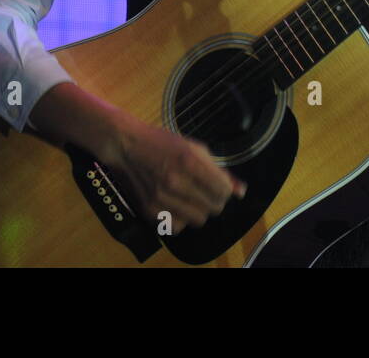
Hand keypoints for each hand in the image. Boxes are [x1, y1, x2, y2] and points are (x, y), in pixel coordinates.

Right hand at [110, 116, 246, 233]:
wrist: (127, 146)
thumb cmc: (162, 143)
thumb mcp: (194, 148)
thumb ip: (219, 170)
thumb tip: (241, 190)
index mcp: (189, 162)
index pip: (223, 191)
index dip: (225, 190)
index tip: (219, 185)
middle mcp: (176, 182)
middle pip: (213, 208)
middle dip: (215, 201)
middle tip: (206, 191)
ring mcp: (161, 198)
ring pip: (198, 220)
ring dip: (199, 210)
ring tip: (191, 198)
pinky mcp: (150, 210)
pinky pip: (177, 226)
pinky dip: (181, 219)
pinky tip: (177, 205)